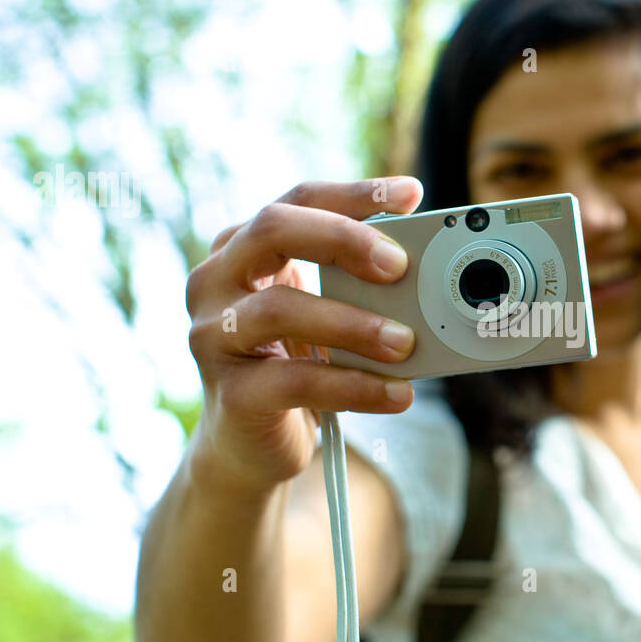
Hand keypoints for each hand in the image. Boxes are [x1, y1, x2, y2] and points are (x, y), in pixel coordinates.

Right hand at [185, 177, 422, 490]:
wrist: (249, 446)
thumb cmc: (292, 365)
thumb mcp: (323, 314)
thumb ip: (358, 288)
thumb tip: (428, 277)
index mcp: (241, 247)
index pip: (297, 200)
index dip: (354, 195)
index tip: (410, 194)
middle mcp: (215, 280)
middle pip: (273, 231)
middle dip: (344, 240)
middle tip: (400, 266)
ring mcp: (212, 335)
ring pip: (281, 309)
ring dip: (354, 324)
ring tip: (406, 342)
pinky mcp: (230, 393)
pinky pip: (296, 381)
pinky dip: (354, 386)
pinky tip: (396, 394)